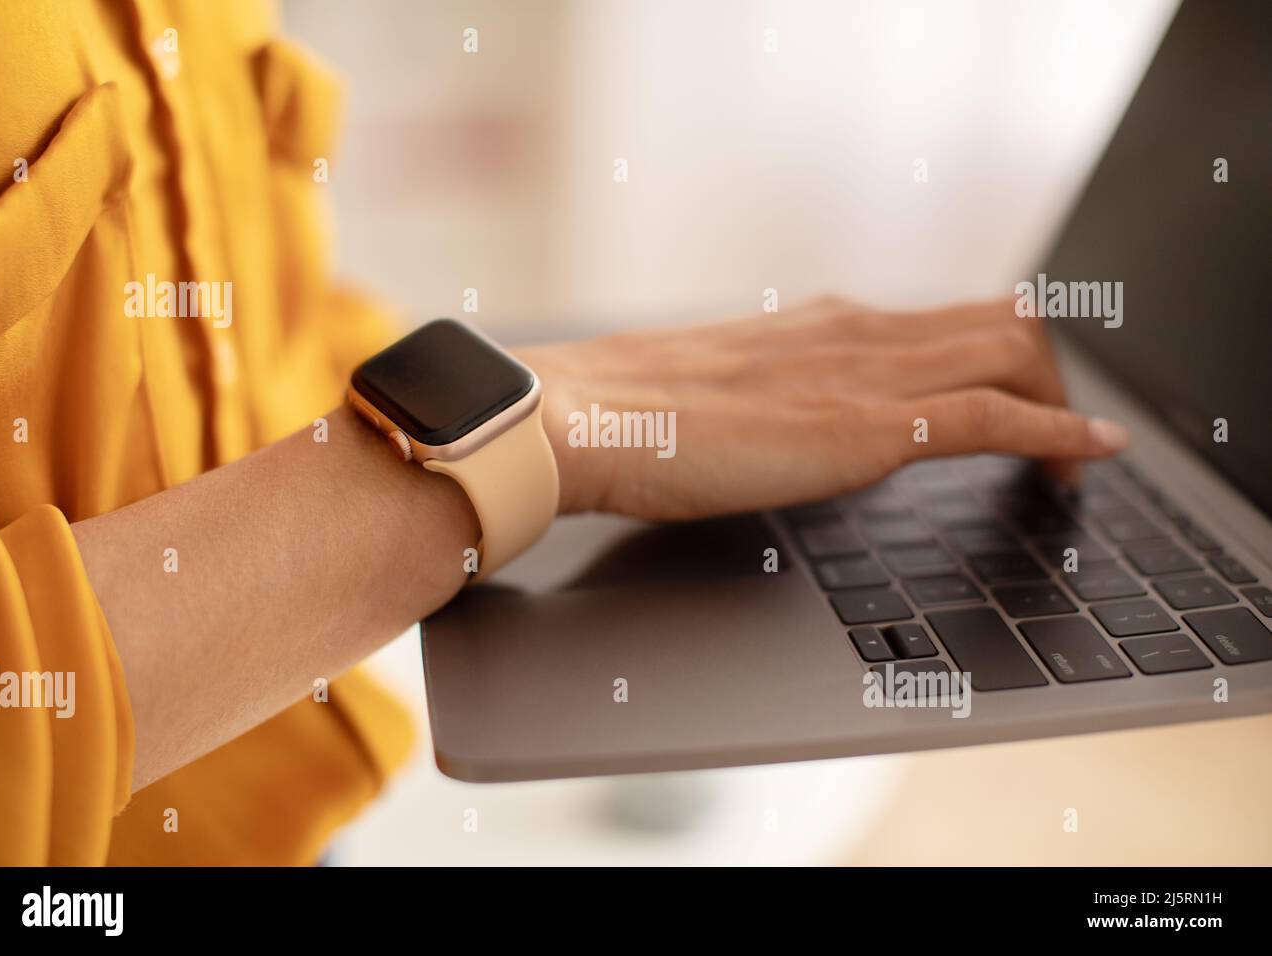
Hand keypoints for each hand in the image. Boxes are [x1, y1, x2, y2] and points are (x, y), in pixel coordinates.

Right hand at [517, 296, 1129, 520]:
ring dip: (1062, 403)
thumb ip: (770, 398)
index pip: (944, 320)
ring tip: (1074, 458)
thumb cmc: (633, 415)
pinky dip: (1057, 433)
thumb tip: (782, 429)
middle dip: (1049, 374)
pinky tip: (1086, 459)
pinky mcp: (870, 425)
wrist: (589, 418)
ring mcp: (868, 372)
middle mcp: (857, 331)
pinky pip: (996, 416)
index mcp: (823, 325)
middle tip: (1060, 431)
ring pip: (1014, 352)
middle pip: (1000, 321)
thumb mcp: (723, 394)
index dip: (1003, 356)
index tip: (1020, 399)